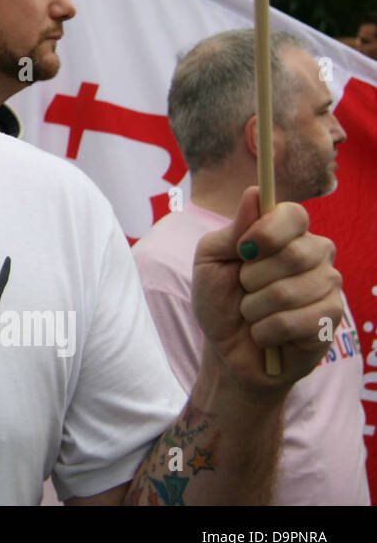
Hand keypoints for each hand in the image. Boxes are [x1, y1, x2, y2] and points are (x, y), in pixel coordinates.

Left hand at [192, 186, 341, 400]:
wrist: (228, 350)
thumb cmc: (220, 301)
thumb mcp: (210, 262)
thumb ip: (232, 231)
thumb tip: (255, 192)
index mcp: (287, 234)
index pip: (294, 214)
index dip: (267, 232)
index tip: (242, 250)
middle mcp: (316, 255)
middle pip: (296, 253)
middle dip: (253, 277)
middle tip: (244, 289)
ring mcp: (329, 287)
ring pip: (290, 292)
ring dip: (255, 308)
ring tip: (252, 314)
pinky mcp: (331, 321)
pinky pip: (296, 322)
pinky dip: (266, 331)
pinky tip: (265, 334)